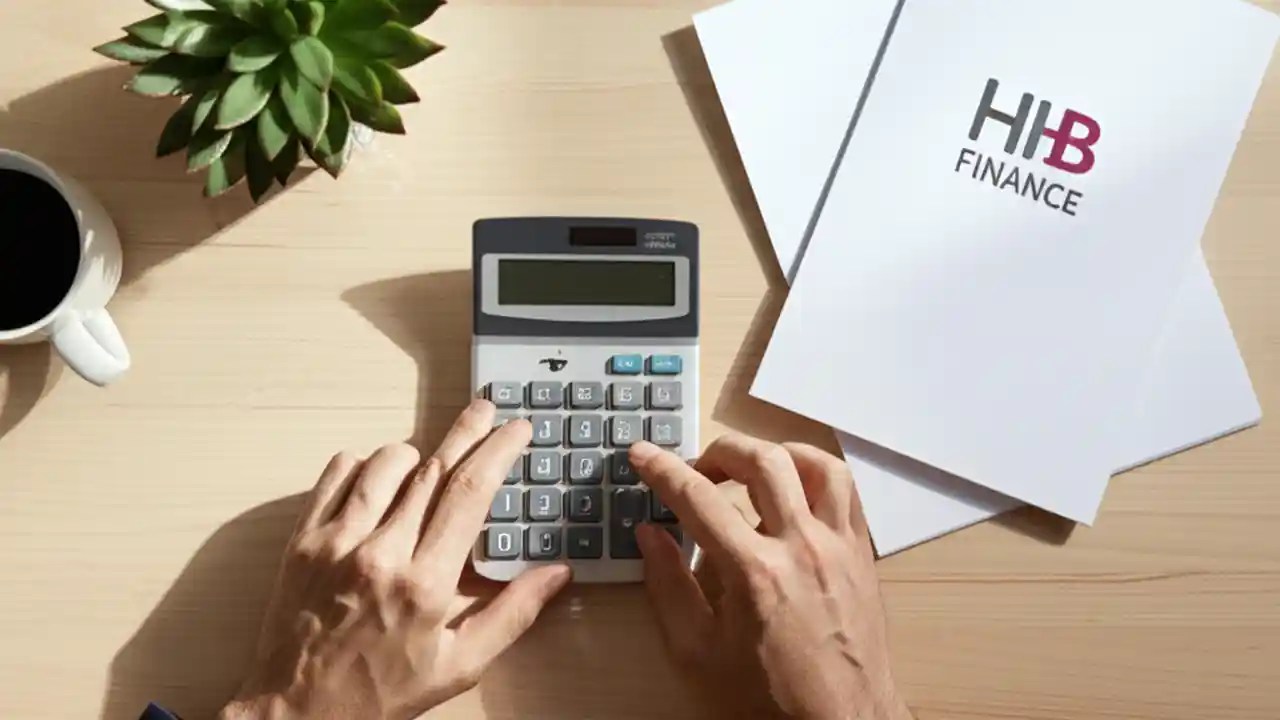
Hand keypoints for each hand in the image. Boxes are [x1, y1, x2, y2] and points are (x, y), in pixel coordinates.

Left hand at [219, 401, 570, 719]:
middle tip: (486, 409)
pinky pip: (336, 474)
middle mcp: (382, 553)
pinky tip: (377, 480)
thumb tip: (557, 574)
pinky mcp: (303, 541)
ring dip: (416, 454)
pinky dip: (361, 465)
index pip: (471, 493)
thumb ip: (512, 614)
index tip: (515, 430)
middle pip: (434, 468)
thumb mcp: (459, 665)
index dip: (498, 451)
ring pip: (385, 463)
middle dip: (467, 432)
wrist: (298, 711)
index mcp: (426, 583)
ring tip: (430, 463)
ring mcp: (336, 543)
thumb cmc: (381, 692)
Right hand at [630, 435, 911, 719]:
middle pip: (761, 462)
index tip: (642, 454)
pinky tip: (794, 489)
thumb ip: (668, 586)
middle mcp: (802, 546)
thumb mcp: (697, 653)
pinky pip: (847, 491)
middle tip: (696, 471)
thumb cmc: (766, 697)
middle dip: (719, 452)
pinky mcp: (863, 553)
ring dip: (775, 454)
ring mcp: (840, 546)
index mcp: (754, 572)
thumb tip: (650, 534)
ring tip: (749, 471)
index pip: (698, 498)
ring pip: (814, 464)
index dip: (662, 469)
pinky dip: (816, 474)